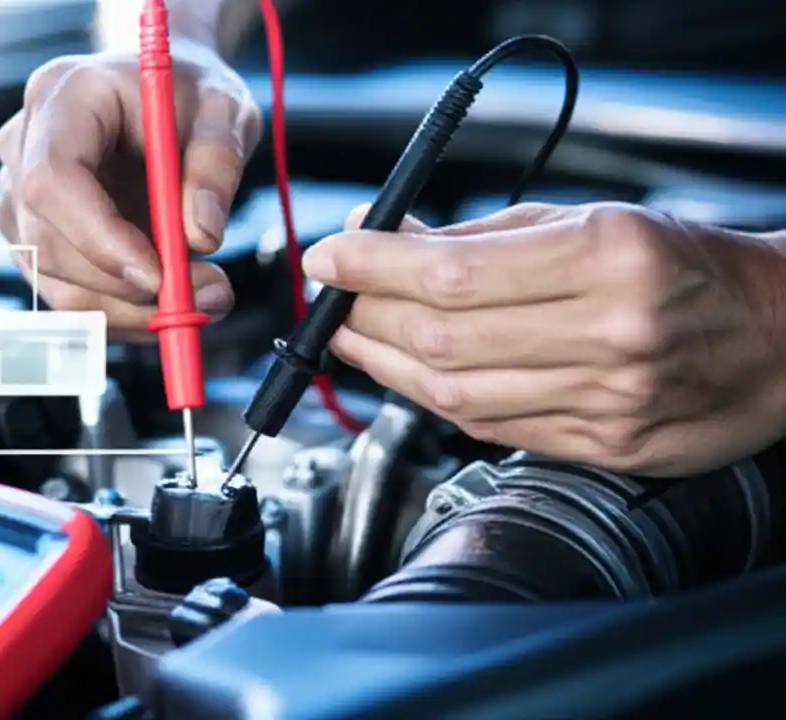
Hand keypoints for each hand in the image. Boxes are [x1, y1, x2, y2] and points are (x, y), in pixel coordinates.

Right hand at [0, 42, 259, 340]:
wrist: (165, 97)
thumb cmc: (188, 95)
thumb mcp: (225, 110)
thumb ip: (217, 165)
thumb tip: (201, 236)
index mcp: (64, 98)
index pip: (52, 179)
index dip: (100, 239)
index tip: (160, 275)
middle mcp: (25, 147)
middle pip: (48, 242)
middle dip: (126, 288)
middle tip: (207, 295)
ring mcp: (20, 197)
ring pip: (56, 281)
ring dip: (130, 310)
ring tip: (203, 296)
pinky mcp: (34, 237)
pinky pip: (68, 293)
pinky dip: (122, 312)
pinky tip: (171, 300)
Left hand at [304, 202, 785, 476]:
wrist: (781, 336)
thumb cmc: (685, 264)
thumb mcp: (589, 219)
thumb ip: (482, 236)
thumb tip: (383, 234)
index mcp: (609, 257)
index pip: (453, 272)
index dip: (373, 265)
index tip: (328, 254)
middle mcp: (610, 332)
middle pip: (443, 338)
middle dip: (367, 314)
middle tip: (334, 295)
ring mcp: (607, 400)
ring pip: (454, 394)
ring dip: (384, 363)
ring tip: (352, 336)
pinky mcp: (603, 448)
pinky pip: (488, 428)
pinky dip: (432, 400)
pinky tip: (408, 374)